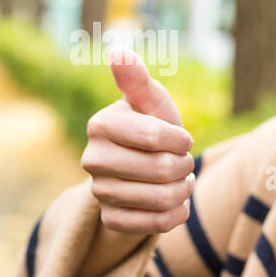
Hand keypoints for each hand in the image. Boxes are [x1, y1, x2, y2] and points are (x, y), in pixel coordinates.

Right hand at [80, 46, 195, 234]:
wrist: (143, 165)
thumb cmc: (151, 124)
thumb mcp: (150, 100)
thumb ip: (136, 78)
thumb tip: (118, 51)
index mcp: (99, 125)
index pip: (154, 137)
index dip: (180, 140)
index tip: (183, 138)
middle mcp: (91, 160)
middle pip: (162, 171)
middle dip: (184, 166)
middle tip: (182, 160)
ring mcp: (98, 192)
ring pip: (162, 199)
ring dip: (183, 189)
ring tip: (179, 179)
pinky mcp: (110, 220)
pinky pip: (155, 224)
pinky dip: (176, 213)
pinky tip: (174, 202)